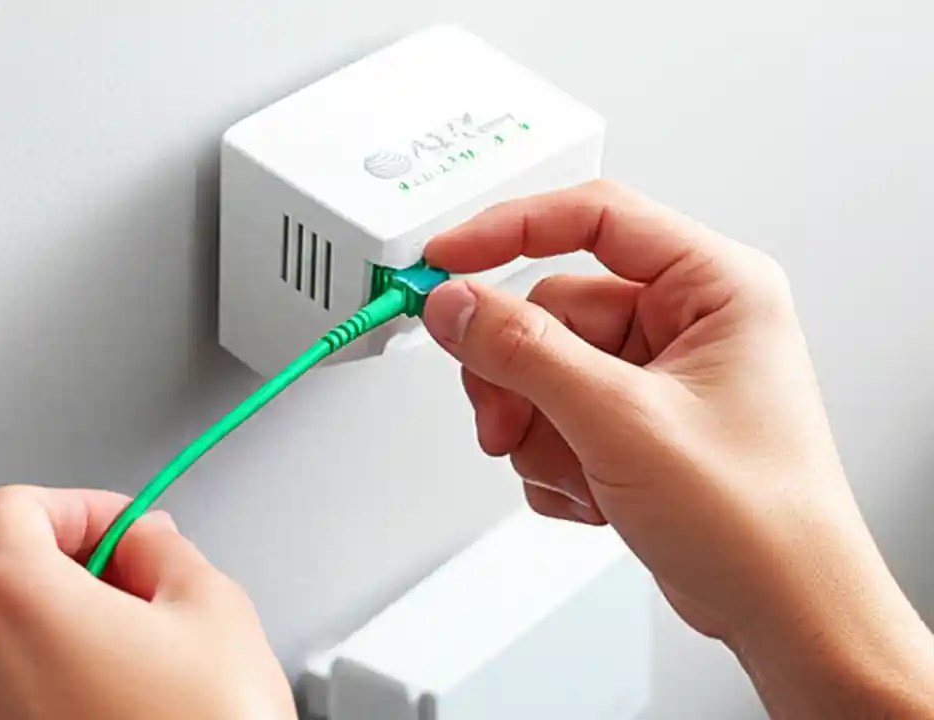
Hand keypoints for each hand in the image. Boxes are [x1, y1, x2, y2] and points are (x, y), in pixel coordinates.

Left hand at [0, 486, 294, 719]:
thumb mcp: (212, 611)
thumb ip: (166, 551)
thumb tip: (145, 539)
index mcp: (12, 598)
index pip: (9, 506)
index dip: (74, 505)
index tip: (118, 526)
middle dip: (22, 550)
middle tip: (94, 566)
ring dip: (16, 611)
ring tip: (99, 630)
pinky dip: (13, 666)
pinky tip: (85, 680)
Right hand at [422, 180, 933, 717]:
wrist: (783, 612)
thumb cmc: (758, 518)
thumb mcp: (622, 421)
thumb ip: (525, 351)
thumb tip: (456, 305)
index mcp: (714, 286)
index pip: (593, 218)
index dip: (509, 231)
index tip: (444, 261)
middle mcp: (687, 321)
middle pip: (552, 309)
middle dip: (519, 378)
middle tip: (505, 424)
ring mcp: (657, 374)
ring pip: (543, 368)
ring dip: (536, 429)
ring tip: (574, 473)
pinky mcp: (633, 421)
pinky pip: (554, 413)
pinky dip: (554, 458)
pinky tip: (592, 494)